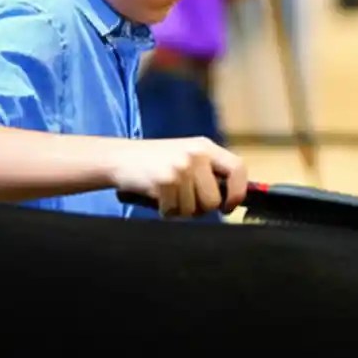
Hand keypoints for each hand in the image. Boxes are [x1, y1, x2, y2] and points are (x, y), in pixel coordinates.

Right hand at [109, 137, 247, 216]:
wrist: (119, 157)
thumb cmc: (155, 162)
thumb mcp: (188, 156)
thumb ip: (209, 173)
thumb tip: (230, 200)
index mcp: (206, 147)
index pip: (238, 169)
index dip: (238, 192)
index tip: (228, 208)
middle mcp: (197, 154)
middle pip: (213, 200)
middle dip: (199, 208)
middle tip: (183, 200)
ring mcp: (181, 167)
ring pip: (193, 210)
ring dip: (179, 210)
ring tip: (167, 195)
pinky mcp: (165, 180)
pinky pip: (173, 211)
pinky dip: (164, 211)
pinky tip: (156, 197)